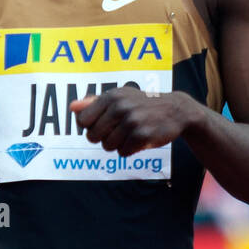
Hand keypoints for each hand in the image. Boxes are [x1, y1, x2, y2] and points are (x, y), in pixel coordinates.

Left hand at [71, 88, 190, 155]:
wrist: (176, 110)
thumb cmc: (143, 104)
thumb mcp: (121, 97)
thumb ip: (94, 103)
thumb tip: (72, 107)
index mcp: (111, 97)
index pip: (82, 121)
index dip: (90, 127)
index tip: (103, 125)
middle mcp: (120, 107)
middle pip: (93, 136)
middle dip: (103, 138)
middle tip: (117, 132)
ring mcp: (132, 121)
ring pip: (108, 146)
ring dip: (117, 145)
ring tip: (129, 136)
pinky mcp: (143, 135)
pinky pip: (123, 152)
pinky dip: (129, 150)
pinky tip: (139, 140)